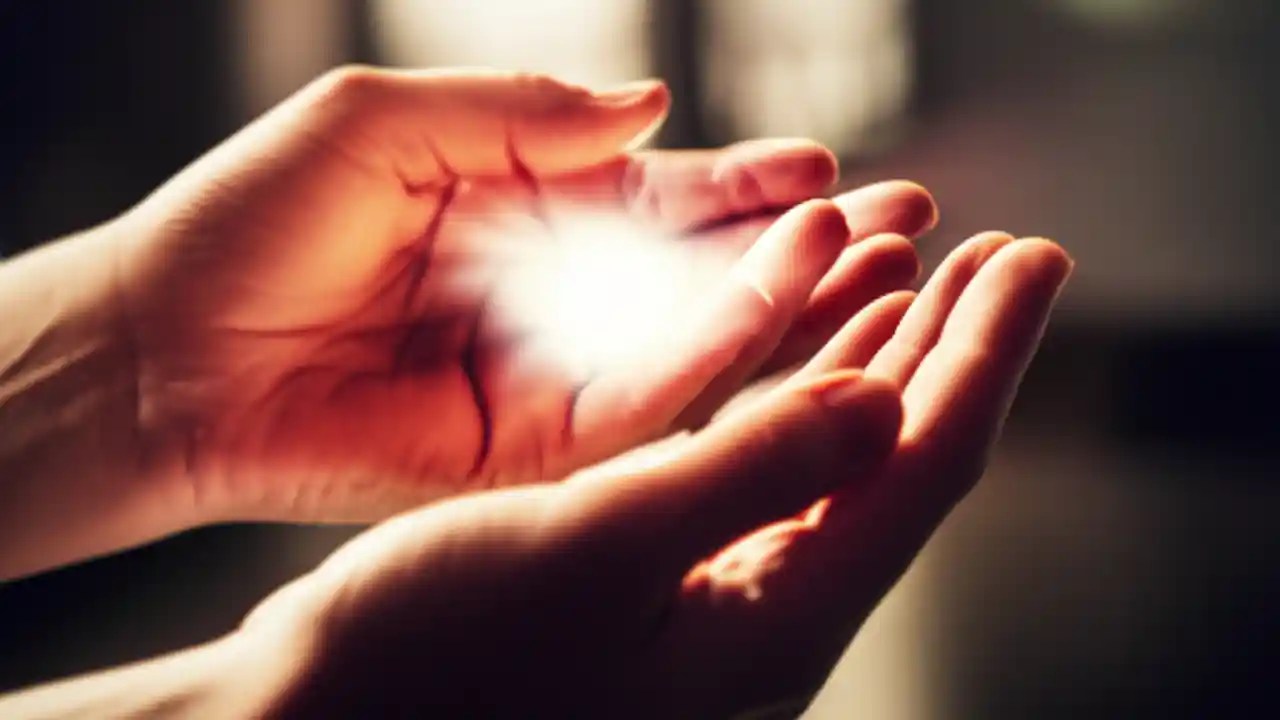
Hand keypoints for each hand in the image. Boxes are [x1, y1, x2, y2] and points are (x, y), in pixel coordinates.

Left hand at [111, 67, 935, 523]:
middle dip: (802, 242)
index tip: (825, 165)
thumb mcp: (385, 123)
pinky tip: (775, 313)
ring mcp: (551, 370)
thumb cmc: (254, 219)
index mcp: (528, 206)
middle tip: (902, 215)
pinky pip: (638, 401)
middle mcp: (556, 292)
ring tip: (870, 258)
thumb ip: (521, 113)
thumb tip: (652, 104)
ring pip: (690, 338)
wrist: (168, 350)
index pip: (664, 195)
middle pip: (701, 269)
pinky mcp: (532, 443)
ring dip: (783, 301)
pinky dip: (709, 360)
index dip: (745, 179)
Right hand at [230, 236, 1070, 717]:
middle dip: (958, 353)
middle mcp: (763, 623)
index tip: (1032, 260)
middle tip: (1007, 257)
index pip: (923, 471)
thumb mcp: (598, 547)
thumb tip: (887, 407)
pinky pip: (768, 475)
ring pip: (839, 467)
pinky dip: (801, 399)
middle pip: (899, 468)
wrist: (326, 715)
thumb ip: (753, 472)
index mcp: (771, 628)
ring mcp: (715, 604)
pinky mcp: (663, 581)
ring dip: (888, 366)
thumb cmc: (436, 655)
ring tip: (932, 280)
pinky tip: (815, 356)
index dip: (986, 356)